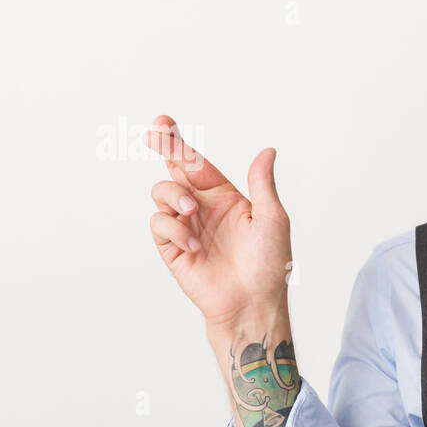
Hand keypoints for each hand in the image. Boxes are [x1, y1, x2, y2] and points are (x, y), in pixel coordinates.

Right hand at [146, 115, 292, 330]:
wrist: (253, 303)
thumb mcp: (272, 219)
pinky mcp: (172, 247)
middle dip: (163, 148)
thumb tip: (267, 151)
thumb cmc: (269, 264)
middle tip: (155, 134)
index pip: (197, 163)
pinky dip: (173, 229)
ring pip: (162, 192)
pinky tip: (193, 245)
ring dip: (174, 196)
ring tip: (192, 211)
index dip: (179, 143)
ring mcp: (185, 226)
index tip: (163, 123)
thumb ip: (262, 184)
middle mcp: (202, 207)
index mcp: (225, 196)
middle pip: (174, 169)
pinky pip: (158, 224)